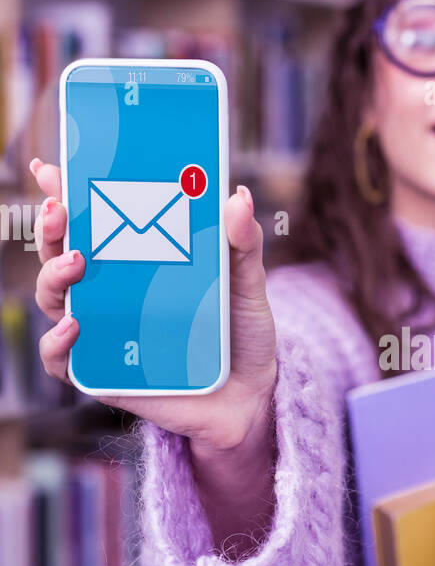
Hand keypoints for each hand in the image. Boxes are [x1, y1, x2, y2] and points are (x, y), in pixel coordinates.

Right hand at [30, 157, 276, 451]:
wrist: (252, 397)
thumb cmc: (241, 332)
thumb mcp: (247, 282)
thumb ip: (242, 242)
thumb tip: (239, 197)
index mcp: (137, 259)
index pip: (91, 219)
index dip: (64, 191)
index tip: (52, 168)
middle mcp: (111, 291)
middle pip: (61, 251)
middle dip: (51, 225)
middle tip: (60, 208)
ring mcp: (103, 330)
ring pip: (54, 297)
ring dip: (52, 275)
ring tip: (77, 262)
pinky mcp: (103, 373)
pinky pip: (61, 359)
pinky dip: (57, 342)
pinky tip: (75, 324)